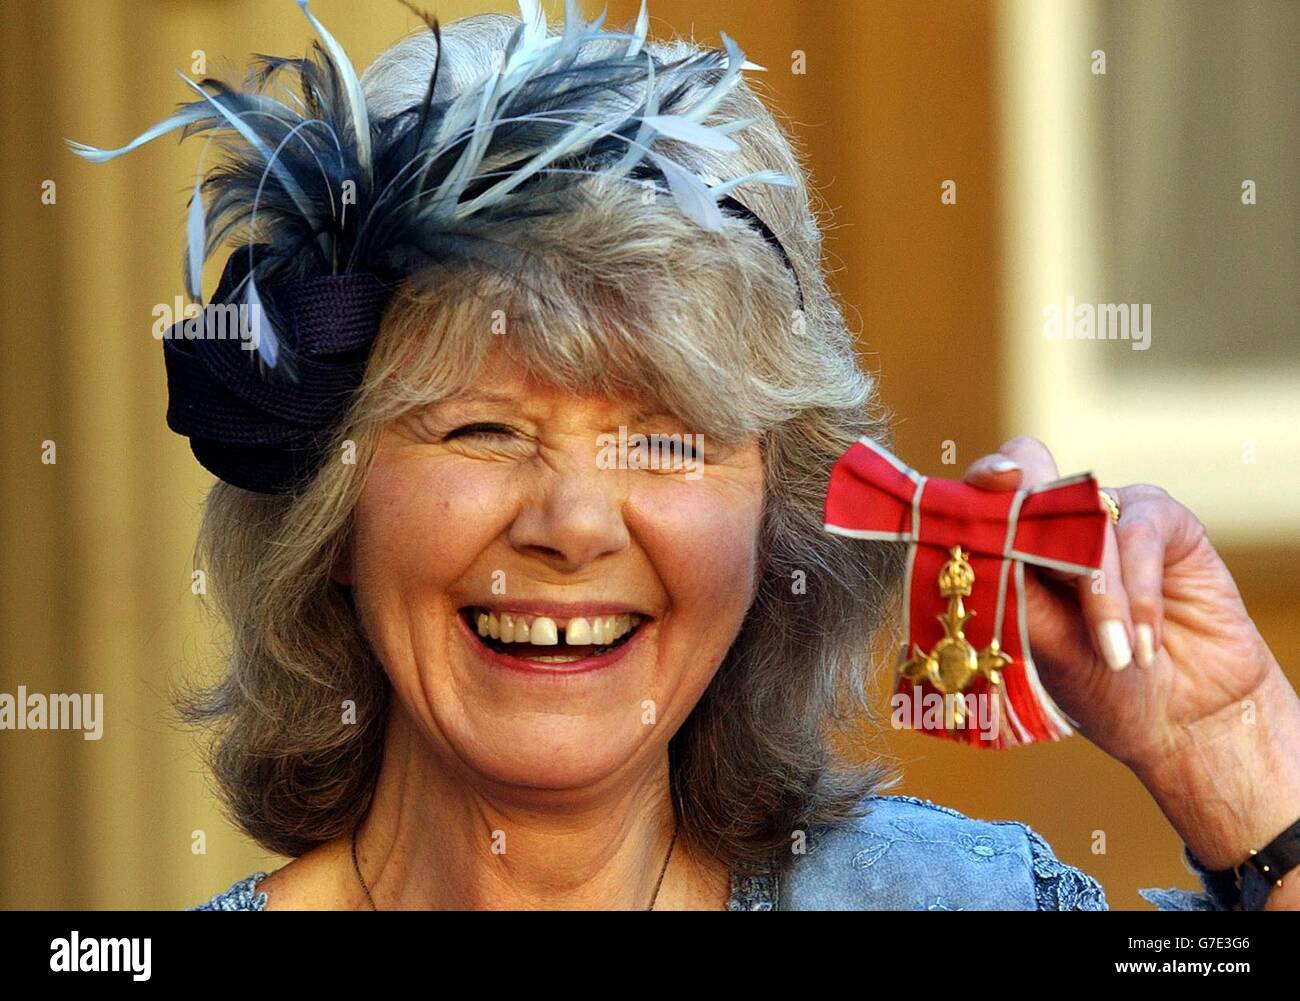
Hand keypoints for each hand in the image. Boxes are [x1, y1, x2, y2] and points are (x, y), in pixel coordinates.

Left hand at [963, 436, 1299, 901]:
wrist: (1183, 720)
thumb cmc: (1100, 685)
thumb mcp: (1041, 641)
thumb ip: (1011, 584)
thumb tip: (977, 544)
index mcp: (1012, 543)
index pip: (982, 493)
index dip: (979, 481)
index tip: (988, 486)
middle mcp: (1055, 518)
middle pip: (1029, 467)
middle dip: (1023, 495)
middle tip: (1021, 507)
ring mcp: (1108, 514)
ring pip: (1087, 516)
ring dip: (1098, 590)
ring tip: (1113, 654)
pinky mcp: (1164, 522)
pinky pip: (1140, 532)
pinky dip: (1138, 591)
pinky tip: (1143, 643)